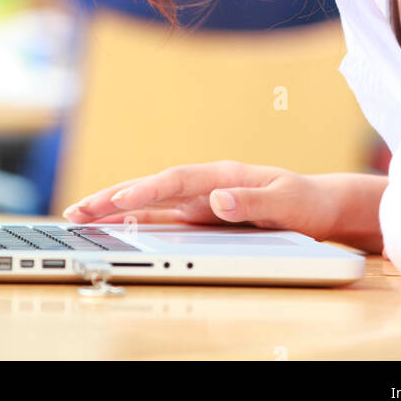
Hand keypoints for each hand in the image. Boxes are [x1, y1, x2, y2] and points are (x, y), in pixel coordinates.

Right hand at [62, 160, 336, 238]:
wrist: (322, 207)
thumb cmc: (307, 202)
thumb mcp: (288, 203)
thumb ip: (252, 203)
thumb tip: (217, 201)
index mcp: (224, 175)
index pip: (177, 180)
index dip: (146, 189)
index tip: (119, 199)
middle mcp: (208, 185)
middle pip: (154, 187)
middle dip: (114, 196)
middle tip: (77, 210)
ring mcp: (203, 200)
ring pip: (152, 202)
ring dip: (117, 207)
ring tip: (82, 216)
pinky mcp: (204, 216)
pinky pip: (163, 217)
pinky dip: (136, 219)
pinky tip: (115, 226)